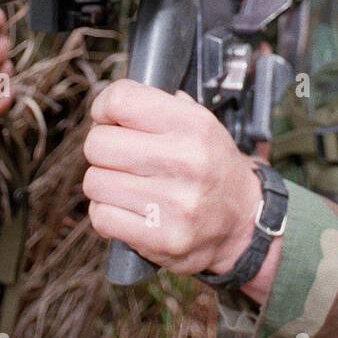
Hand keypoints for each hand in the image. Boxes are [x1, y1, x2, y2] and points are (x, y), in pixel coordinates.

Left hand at [82, 79, 261, 275]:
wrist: (242, 222)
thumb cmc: (210, 167)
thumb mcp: (200, 124)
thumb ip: (156, 106)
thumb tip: (108, 105)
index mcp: (193, 125)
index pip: (120, 100)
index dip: (104, 108)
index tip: (110, 120)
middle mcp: (185, 161)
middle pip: (97, 143)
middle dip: (102, 150)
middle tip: (119, 157)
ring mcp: (175, 203)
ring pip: (94, 182)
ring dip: (104, 184)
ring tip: (127, 186)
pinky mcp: (162, 238)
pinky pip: (101, 217)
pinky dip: (107, 214)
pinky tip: (129, 210)